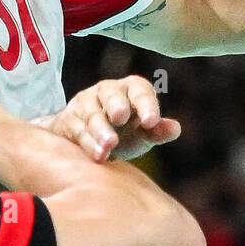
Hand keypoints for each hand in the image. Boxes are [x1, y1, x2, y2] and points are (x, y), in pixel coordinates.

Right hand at [38, 76, 181, 161]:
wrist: (87, 139)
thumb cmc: (124, 133)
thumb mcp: (143, 133)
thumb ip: (157, 132)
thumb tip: (175, 128)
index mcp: (131, 89)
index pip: (140, 90)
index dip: (146, 104)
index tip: (151, 122)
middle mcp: (107, 91)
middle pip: (111, 95)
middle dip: (116, 105)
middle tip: (120, 118)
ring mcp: (85, 103)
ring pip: (92, 114)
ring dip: (101, 131)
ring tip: (108, 147)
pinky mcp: (69, 120)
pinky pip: (78, 130)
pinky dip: (88, 143)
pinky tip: (97, 156)